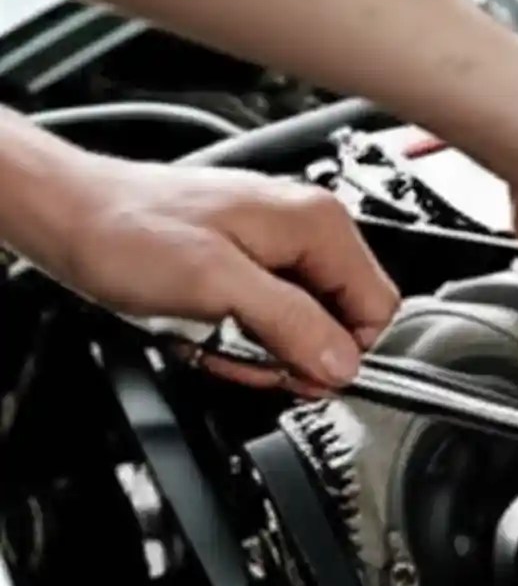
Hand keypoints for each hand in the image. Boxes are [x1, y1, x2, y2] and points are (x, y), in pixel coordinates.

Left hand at [40, 156, 399, 393]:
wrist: (71, 215)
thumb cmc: (129, 232)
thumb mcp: (217, 286)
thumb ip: (291, 324)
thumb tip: (344, 363)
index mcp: (318, 224)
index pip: (378, 309)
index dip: (343, 351)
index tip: (298, 369)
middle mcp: (308, 229)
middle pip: (342, 322)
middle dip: (294, 353)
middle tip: (243, 354)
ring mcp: (281, 246)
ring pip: (306, 326)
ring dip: (261, 348)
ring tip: (214, 336)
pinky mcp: (253, 263)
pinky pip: (273, 317)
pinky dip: (243, 336)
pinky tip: (208, 328)